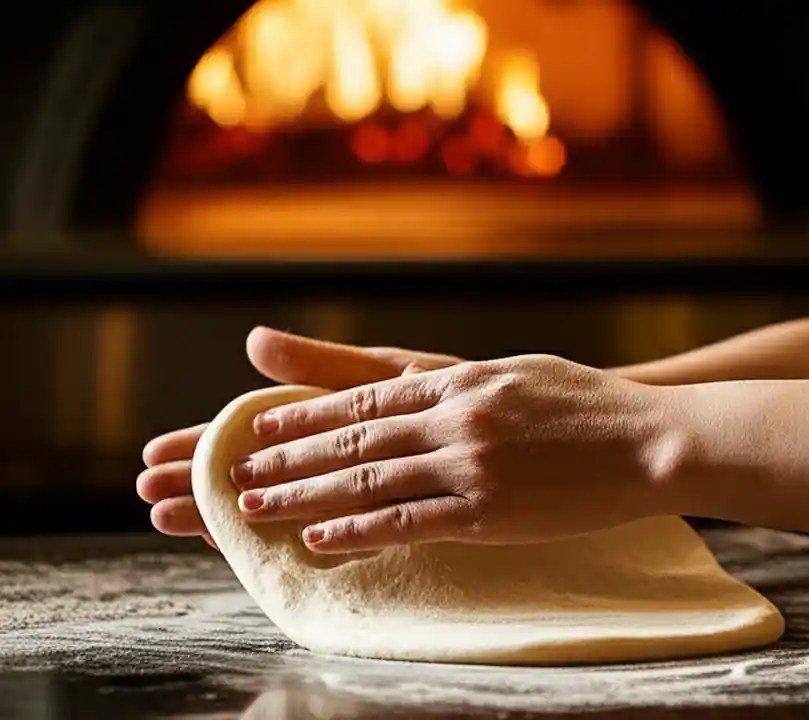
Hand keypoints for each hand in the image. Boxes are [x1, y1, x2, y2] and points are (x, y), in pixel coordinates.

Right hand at [136, 326, 462, 544]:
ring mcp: (367, 493)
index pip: (259, 432)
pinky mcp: (394, 527)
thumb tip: (252, 341)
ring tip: (163, 516)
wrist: (546, 439)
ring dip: (224, 513)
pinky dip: (288, 539)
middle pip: (259, 474)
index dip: (209, 440)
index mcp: (345, 418)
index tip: (155, 450)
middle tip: (145, 493)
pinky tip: (240, 545)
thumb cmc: (474, 400)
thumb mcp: (404, 377)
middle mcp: (349, 459)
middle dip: (203, 481)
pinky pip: (333, 536)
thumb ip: (332, 369)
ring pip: (284, 506)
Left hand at [230, 354, 681, 552]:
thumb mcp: (523, 371)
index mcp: (463, 380)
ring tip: (254, 509)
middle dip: (285, 457)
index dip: (304, 412)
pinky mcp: (490, 512)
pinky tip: (321, 540)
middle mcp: (456, 418)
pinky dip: (358, 532)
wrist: (654, 440)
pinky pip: (409, 524)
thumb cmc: (595, 405)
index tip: (258, 426)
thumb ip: (465, 380)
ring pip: (367, 482)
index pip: (364, 397)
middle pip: (352, 439)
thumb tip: (421, 384)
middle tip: (234, 473)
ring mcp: (471, 465)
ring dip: (303, 496)